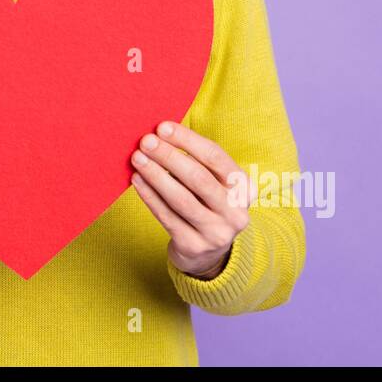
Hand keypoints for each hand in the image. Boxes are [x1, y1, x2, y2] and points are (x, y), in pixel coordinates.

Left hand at [129, 120, 252, 278]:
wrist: (208, 254)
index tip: (162, 127)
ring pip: (181, 198)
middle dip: (169, 156)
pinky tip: (137, 180)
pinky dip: (149, 196)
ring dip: (156, 175)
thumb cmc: (206, 204)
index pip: (215, 157)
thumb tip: (161, 134)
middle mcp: (236, 212)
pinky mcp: (194, 246)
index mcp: (244, 188)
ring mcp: (216, 233)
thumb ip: (196, 161)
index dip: (188, 140)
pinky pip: (167, 216)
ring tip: (137, 158)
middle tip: (146, 141)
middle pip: (198, 178)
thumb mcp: (214, 183)